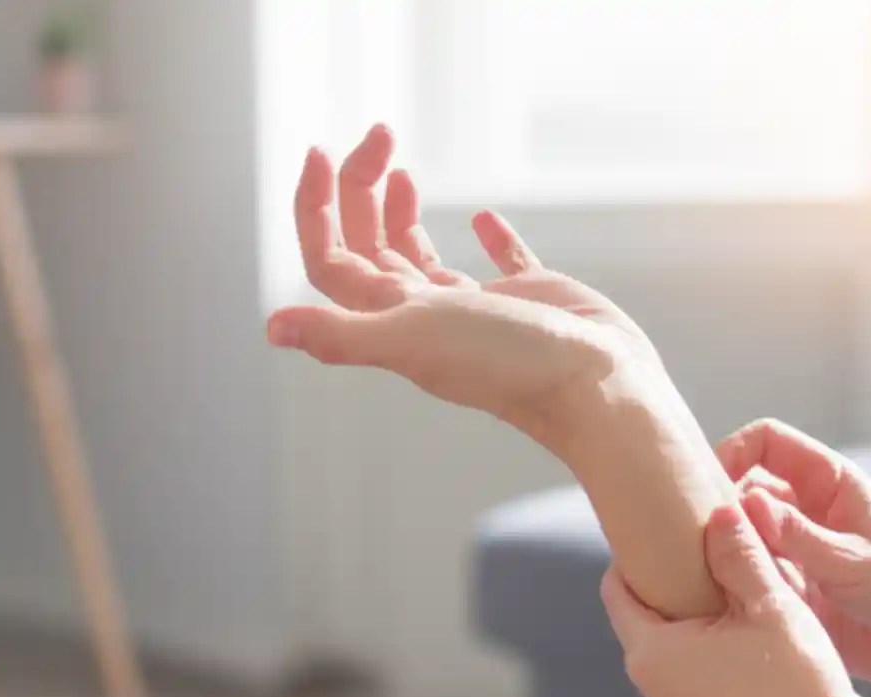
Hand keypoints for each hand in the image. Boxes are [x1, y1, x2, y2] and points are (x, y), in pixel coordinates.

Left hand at [267, 124, 735, 618]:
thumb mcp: (417, 338)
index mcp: (395, 320)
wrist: (598, 386)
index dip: (315, 208)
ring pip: (421, 258)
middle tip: (377, 136)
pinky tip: (484, 217)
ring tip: (399, 170)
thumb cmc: (510, 364)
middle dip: (361, 192)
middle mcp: (428, 315)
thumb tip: (272, 328)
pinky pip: (500, 264)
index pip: (332, 260)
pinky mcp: (530, 302)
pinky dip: (491, 238)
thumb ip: (344, 335)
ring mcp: (478, 311)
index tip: (323, 152)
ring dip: (400, 214)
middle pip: (370, 250)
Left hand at [601, 504, 870, 696]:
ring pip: (673, 638)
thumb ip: (742, 555)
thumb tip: (722, 509)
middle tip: (706, 542)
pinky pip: (694, 665)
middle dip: (672, 574)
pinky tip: (749, 622)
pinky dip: (712, 639)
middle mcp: (652, 682)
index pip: (616, 586)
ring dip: (698, 607)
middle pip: (645, 611)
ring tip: (735, 578)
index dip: (638, 549)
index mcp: (650, 653)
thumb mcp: (772, 608)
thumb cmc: (797, 690)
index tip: (669, 524)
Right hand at [716, 418, 870, 685]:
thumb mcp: (854, 561)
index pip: (769, 441)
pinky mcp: (791, 584)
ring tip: (718, 573)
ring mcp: (796, 547)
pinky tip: (733, 599)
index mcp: (830, 482)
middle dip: (722, 508)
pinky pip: (750, 573)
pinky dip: (736, 581)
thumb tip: (748, 502)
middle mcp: (807, 509)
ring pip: (742, 533)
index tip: (710, 483)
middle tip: (706, 538)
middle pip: (744, 487)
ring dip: (728, 548)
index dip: (735, 451)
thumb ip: (800, 536)